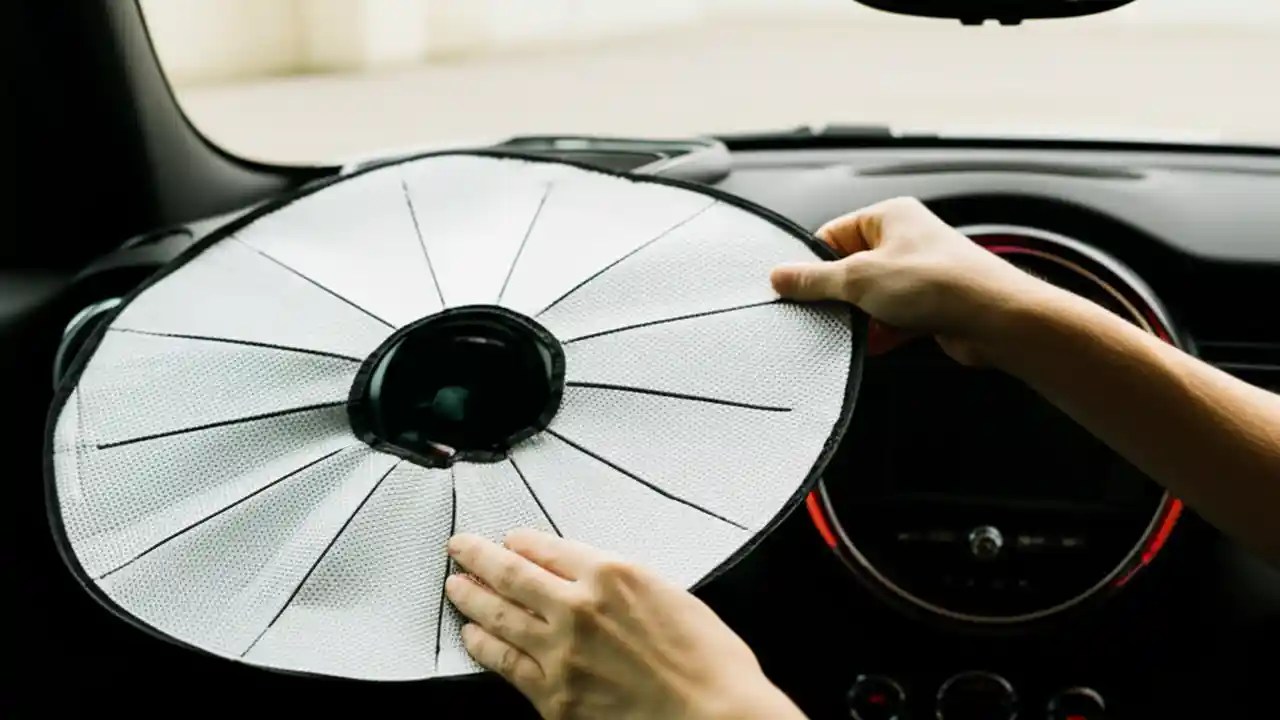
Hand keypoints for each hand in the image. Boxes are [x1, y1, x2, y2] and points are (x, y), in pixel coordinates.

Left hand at [445, 530, 804, 719]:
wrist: (714, 716)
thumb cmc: (708, 659)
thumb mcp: (668, 593)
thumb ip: (620, 580)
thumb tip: (585, 574)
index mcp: (611, 574)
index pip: (547, 548)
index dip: (521, 541)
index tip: (510, 539)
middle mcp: (577, 607)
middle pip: (511, 574)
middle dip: (478, 557)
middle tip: (459, 547)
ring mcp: (560, 653)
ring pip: (499, 616)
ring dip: (471, 597)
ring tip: (455, 585)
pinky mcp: (553, 695)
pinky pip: (505, 663)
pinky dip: (482, 644)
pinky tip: (471, 635)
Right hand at [770, 197, 1045, 363]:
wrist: (996, 318)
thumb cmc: (941, 282)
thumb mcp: (860, 278)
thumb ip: (815, 280)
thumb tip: (781, 276)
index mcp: (889, 217)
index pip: (832, 234)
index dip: (812, 263)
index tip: (795, 287)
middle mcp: (905, 241)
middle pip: (849, 269)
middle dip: (838, 295)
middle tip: (825, 311)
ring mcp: (918, 275)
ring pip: (870, 298)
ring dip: (861, 317)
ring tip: (857, 328)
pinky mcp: (928, 306)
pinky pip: (891, 319)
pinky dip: (880, 332)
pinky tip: (875, 344)